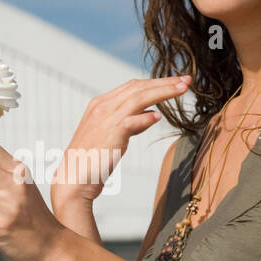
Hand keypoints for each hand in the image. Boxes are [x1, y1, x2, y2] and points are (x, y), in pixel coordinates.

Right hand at [51, 75, 191, 211]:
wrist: (73, 180)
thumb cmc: (92, 161)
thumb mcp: (111, 136)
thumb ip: (129, 122)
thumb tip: (151, 113)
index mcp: (100, 104)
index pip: (133, 86)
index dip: (156, 82)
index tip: (176, 82)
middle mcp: (102, 107)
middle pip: (138, 87)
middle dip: (164, 82)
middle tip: (187, 80)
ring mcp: (105, 119)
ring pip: (139, 98)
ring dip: (163, 92)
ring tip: (183, 89)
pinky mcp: (110, 134)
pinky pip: (132, 121)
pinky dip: (146, 118)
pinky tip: (159, 117)